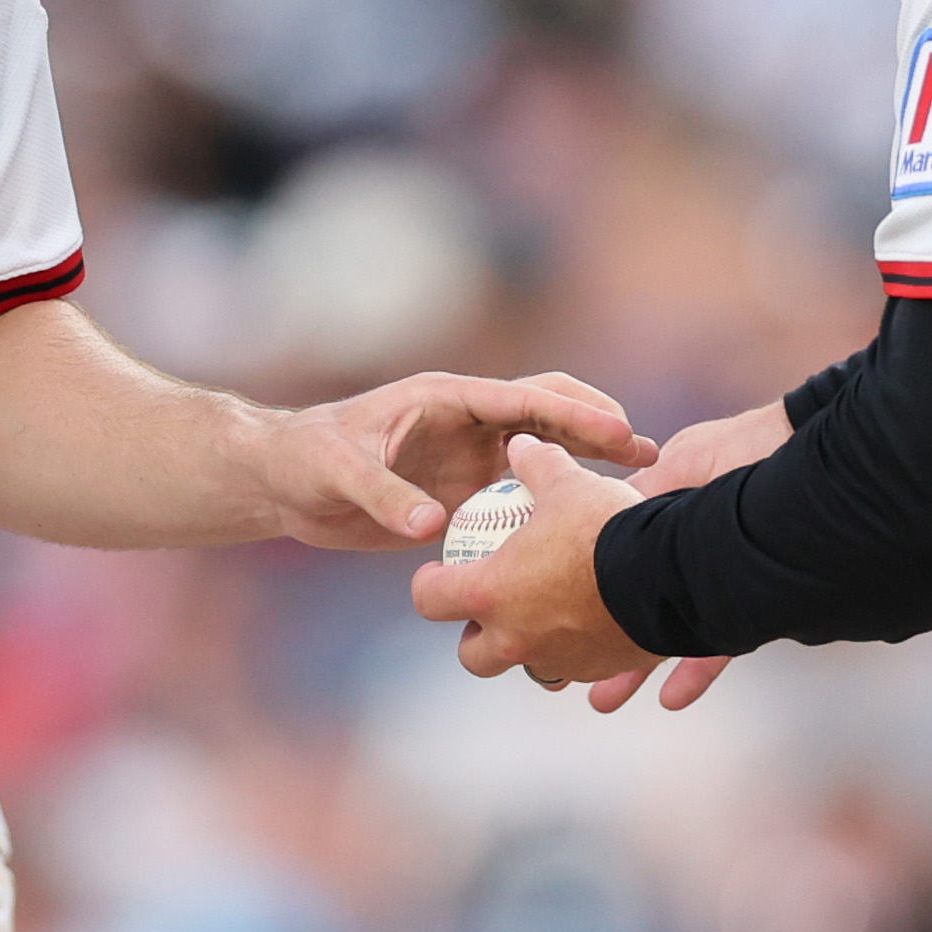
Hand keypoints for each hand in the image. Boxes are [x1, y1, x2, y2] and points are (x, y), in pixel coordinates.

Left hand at [252, 372, 655, 551]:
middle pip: (547, 418)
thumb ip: (384, 494)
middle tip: (647, 456)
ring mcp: (470, 458)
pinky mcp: (465, 494)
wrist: (284, 481)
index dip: (572, 414)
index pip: (522, 401)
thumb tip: (431, 526)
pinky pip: (520, 498)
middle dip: (597, 430)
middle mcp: (467, 423)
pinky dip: (555, 508)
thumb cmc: (304, 460)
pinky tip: (589, 532)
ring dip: (589, 468)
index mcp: (446, 399)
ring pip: (544, 456)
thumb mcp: (337, 471)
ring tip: (641, 488)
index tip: (618, 431)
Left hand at [412, 435, 659, 685]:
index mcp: (491, 592)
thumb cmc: (607, 528)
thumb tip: (520, 443)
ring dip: (526, 645)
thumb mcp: (567, 482)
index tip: (438, 572)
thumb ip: (535, 463)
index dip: (429, 584)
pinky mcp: (598, 669)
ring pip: (526, 665)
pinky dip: (574, 648)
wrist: (672, 577)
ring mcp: (557, 660)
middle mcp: (515, 638)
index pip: (430, 600)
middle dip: (474, 635)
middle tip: (488, 606)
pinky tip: (590, 618)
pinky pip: (575, 667)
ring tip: (542, 614)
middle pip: (473, 656)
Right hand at [583, 398, 793, 713]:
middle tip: (558, 668)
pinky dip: (692, 671)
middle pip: (626, 607)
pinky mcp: (744, 607)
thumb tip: (577, 497)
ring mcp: (709, 585)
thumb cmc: (739, 450)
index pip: (606, 556)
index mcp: (657, 522)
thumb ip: (632, 495)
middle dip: (590, 638)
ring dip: (629, 670)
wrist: (804, 459)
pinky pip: (712, 647)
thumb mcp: (676, 464)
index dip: (571, 580)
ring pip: (660, 635)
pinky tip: (670, 697)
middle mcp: (679, 558)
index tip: (537, 605)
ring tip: (600, 698)